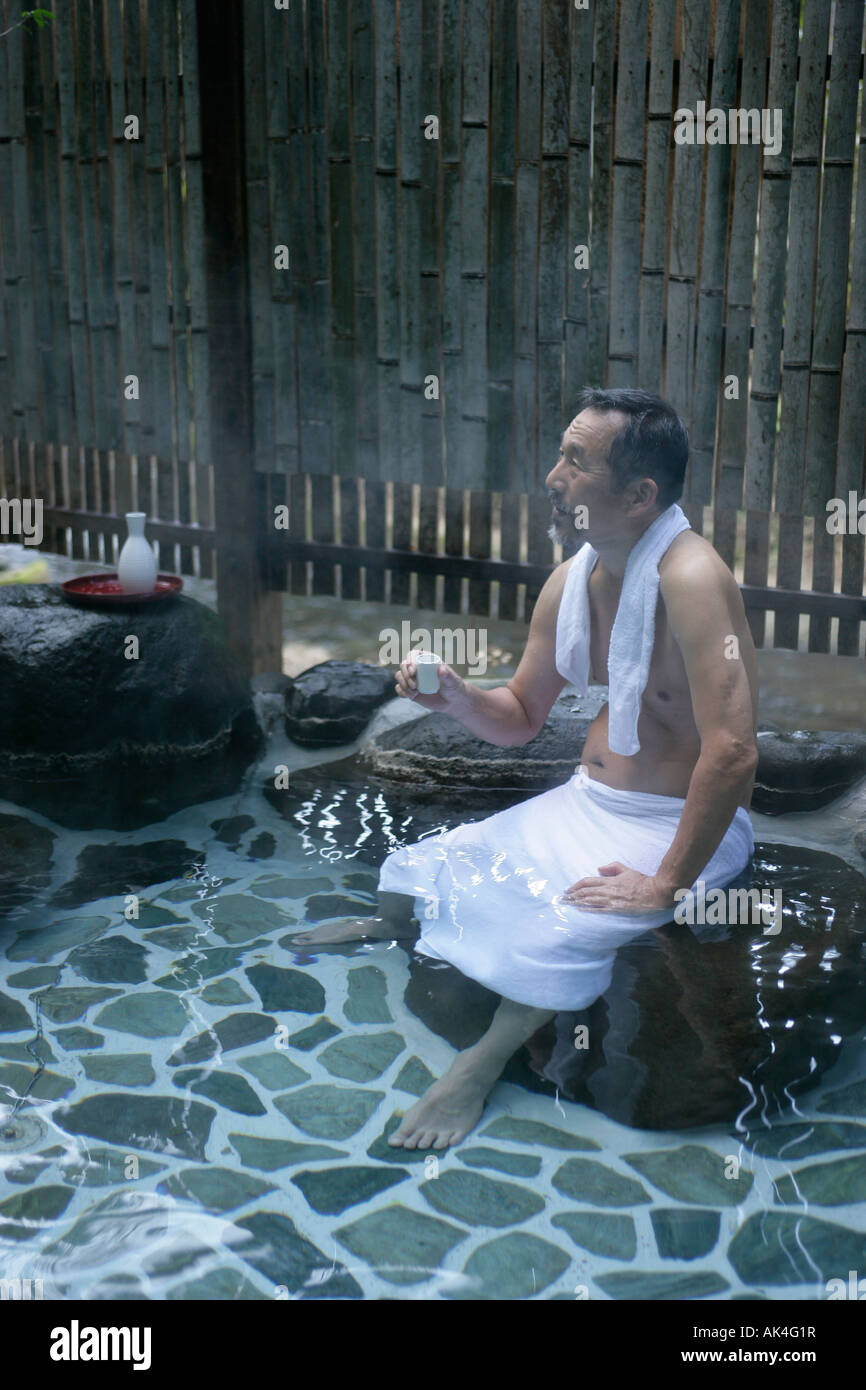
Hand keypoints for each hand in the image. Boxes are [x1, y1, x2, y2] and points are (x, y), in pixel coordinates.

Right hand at [394, 650, 465, 712]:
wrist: (452, 702)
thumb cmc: (454, 687)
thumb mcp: (452, 681)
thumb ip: (447, 675)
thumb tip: (440, 670)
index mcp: (427, 660)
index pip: (413, 654)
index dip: (410, 660)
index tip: (413, 671)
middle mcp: (418, 668)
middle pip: (404, 665)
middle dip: (405, 674)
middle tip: (415, 685)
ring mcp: (413, 679)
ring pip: (399, 676)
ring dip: (403, 684)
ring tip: (415, 692)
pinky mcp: (410, 690)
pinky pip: (399, 688)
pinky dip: (402, 692)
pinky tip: (412, 696)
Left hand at [562, 863, 677, 914]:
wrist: (654, 893)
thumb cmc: (642, 881)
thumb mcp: (626, 870)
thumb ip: (613, 867)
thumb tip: (599, 868)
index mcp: (609, 880)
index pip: (587, 882)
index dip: (575, 886)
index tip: (568, 889)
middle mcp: (608, 891)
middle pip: (584, 892)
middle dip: (571, 896)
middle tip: (562, 899)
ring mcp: (611, 902)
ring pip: (589, 902)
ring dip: (576, 903)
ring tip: (566, 905)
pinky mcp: (616, 910)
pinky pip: (599, 911)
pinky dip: (587, 910)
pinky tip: (580, 911)